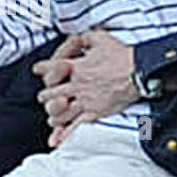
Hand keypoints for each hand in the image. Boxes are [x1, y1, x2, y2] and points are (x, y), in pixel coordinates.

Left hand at [34, 29, 136, 147]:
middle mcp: (76, 85)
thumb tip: (80, 37)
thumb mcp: (101, 38)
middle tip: (45, 97)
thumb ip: (86, 38)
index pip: (50, 68)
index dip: (42, 68)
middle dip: (46, 96)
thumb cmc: (122, 55)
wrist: (139, 72)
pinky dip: (65, 134)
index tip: (38, 69)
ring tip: (52, 118)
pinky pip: (76, 126)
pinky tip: (59, 139)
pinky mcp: (94, 113)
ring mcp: (84, 101)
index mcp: (75, 68)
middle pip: (50, 94)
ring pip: (60, 112)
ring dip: (54, 115)